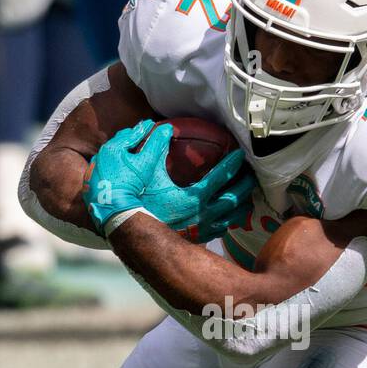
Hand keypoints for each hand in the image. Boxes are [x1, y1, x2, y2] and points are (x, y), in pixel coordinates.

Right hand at [82, 119, 254, 242]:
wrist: (112, 224)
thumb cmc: (124, 194)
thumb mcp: (136, 164)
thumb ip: (151, 144)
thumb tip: (162, 127)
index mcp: (188, 200)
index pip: (218, 180)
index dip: (231, 165)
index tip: (241, 154)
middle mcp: (196, 219)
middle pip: (230, 202)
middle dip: (244, 187)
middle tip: (254, 175)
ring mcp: (194, 232)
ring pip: (226, 220)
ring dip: (239, 207)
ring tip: (248, 197)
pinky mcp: (189, 240)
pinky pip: (215, 232)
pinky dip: (226, 222)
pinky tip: (229, 217)